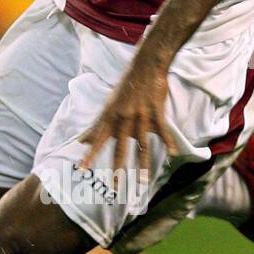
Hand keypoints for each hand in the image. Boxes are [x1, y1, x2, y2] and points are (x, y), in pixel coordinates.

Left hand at [79, 55, 180, 179]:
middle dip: (117, 168)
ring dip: (143, 164)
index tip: (82, 169)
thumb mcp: (107, 106)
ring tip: (142, 181)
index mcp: (110, 117)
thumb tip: (81, 141)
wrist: (145, 66)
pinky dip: (169, 142)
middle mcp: (124, 118)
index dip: (90, 155)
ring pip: (142, 144)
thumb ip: (95, 126)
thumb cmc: (124, 88)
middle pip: (120, 148)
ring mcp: (141, 115)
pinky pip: (163, 130)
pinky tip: (173, 154)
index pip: (98, 140)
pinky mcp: (157, 111)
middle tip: (114, 187)